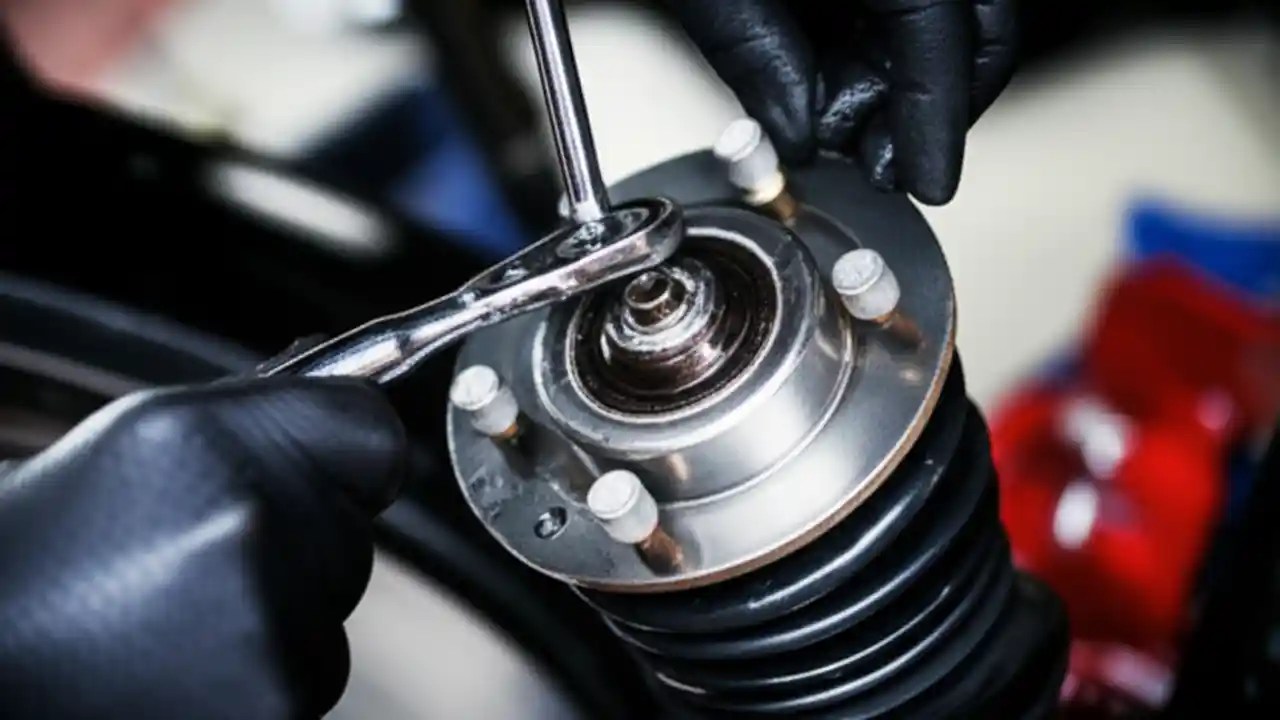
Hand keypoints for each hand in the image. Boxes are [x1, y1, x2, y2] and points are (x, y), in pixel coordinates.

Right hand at [0, 377, 405, 719]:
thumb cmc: (64, 538)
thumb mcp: (151, 435)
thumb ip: (267, 409)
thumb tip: (364, 378)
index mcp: (210, 440)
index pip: (378, 437)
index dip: (349, 456)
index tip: (321, 470)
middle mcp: (246, 524)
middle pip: (355, 527)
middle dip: (300, 536)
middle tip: (201, 554)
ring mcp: (264, 621)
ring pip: (334, 599)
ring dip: (287, 604)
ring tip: (187, 610)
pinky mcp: (275, 699)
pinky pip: (318, 664)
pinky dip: (273, 665)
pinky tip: (196, 659)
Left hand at [671, 0, 1016, 204]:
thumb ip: (754, 51)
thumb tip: (797, 129)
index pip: (943, 34)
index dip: (936, 121)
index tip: (929, 182)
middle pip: (976, 26)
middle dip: (938, 104)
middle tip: (886, 164)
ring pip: (946, 16)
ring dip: (902, 78)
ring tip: (837, 123)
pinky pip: (907, 0)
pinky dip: (881, 43)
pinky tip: (834, 77)